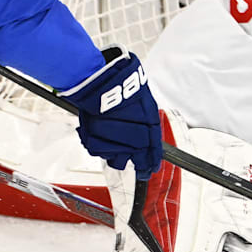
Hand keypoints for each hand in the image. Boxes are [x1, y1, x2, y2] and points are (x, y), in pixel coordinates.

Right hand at [62, 47, 165, 174]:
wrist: (102, 84)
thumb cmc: (124, 87)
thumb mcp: (144, 102)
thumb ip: (145, 120)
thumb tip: (146, 127)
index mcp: (149, 132)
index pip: (154, 153)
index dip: (152, 161)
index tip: (152, 167)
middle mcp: (134, 142)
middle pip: (138, 162)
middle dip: (138, 164)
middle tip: (138, 166)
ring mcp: (115, 145)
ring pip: (117, 160)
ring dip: (117, 153)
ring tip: (113, 140)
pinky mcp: (97, 145)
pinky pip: (100, 151)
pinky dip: (100, 145)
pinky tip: (100, 133)